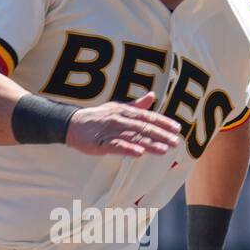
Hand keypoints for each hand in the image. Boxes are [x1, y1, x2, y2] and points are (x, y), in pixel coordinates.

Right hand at [66, 91, 181, 157]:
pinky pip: (116, 146)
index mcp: (125, 111)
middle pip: (143, 128)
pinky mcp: (100, 143)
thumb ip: (136, 105)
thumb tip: (152, 96)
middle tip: (176, 142)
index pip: (148, 117)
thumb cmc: (98, 117)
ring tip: (164, 150)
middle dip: (161, 135)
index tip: (177, 128)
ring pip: (133, 137)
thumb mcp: (118, 108)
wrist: (72, 124)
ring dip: (150, 144)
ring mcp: (110, 131)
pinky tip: (139, 153)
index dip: (163, 122)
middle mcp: (120, 119)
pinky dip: (128, 149)